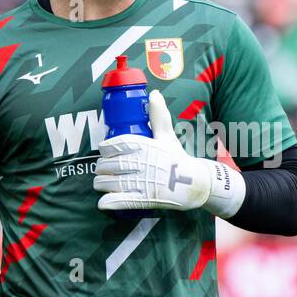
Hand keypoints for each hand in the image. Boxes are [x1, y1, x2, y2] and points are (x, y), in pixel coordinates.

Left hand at [93, 89, 244, 216]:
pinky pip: (119, 201)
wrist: (195, 183)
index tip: (103, 150)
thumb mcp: (168, 136)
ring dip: (101, 183)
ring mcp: (143, 182)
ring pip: (110, 183)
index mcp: (145, 146)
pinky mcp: (145, 200)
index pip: (116, 144)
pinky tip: (103, 202)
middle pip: (109, 165)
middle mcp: (142, 163)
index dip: (105, 148)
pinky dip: (108, 202)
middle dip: (101, 167)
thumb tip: (154, 94)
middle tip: (102, 169)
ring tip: (101, 183)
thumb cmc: (178, 158)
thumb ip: (158, 116)